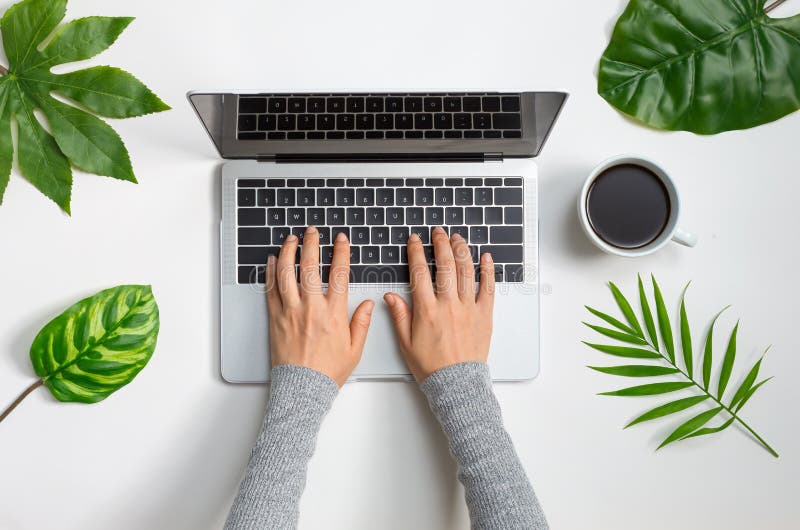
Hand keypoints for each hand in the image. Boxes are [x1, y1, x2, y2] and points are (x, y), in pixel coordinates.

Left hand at [266, 227, 373, 386]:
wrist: (302, 389)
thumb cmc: (328, 372)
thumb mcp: (355, 349)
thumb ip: (362, 323)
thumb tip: (369, 303)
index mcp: (333, 313)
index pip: (339, 274)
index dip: (341, 252)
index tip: (340, 240)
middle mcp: (311, 308)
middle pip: (310, 266)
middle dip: (311, 244)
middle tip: (311, 231)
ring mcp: (290, 311)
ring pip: (286, 273)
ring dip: (288, 252)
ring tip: (290, 240)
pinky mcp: (275, 318)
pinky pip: (271, 289)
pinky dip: (271, 272)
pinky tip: (272, 261)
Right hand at [383, 227, 495, 382]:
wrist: (456, 383)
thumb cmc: (431, 366)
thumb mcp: (406, 342)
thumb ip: (399, 316)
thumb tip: (390, 296)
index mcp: (427, 311)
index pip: (419, 273)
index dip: (416, 252)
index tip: (415, 240)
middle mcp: (448, 305)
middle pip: (445, 265)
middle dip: (440, 244)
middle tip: (438, 232)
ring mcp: (468, 308)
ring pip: (466, 272)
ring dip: (461, 251)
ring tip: (457, 239)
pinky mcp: (484, 315)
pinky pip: (488, 288)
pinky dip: (487, 271)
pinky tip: (485, 257)